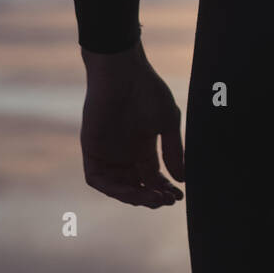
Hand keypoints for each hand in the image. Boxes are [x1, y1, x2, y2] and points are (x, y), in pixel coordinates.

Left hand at [80, 38, 184, 207]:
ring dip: (134, 197)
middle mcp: (125, 153)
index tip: (178, 197)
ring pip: (118, 187)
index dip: (164, 190)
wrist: (122, 72)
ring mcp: (108, 152)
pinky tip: (131, 190)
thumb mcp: (167, 122)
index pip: (153, 177)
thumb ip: (172, 151)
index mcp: (144, 146)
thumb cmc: (148, 91)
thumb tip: (182, 179)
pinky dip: (113, 189)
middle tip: (166, 200)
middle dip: (151, 196)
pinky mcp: (92, 150)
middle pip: (137, 186)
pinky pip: (98, 179)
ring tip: (151, 198)